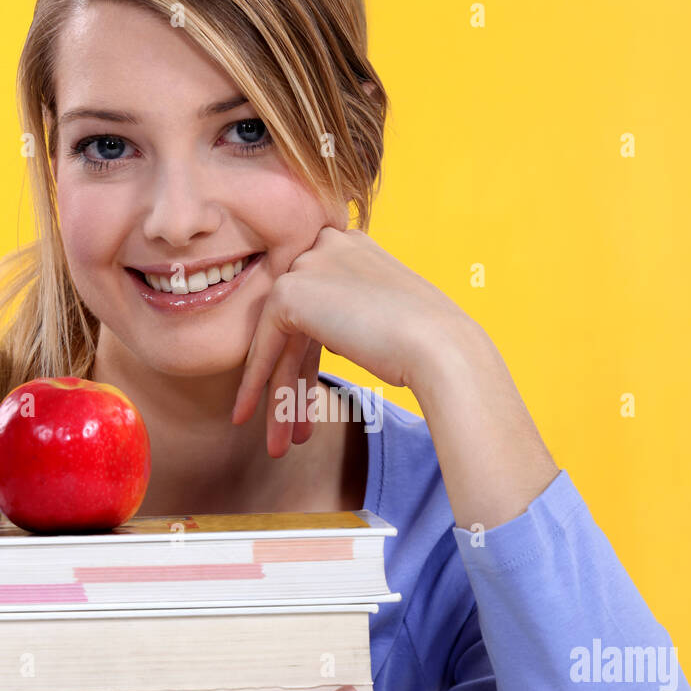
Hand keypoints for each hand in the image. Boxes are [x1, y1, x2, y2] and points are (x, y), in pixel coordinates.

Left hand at [230, 225, 464, 456]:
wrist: (442, 351)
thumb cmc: (433, 345)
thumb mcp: (389, 318)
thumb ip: (355, 315)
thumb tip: (331, 335)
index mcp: (354, 245)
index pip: (319, 305)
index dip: (308, 360)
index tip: (306, 402)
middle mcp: (327, 244)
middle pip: (297, 325)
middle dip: (291, 382)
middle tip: (290, 430)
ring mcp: (307, 264)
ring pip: (279, 340)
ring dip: (276, 395)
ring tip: (275, 446)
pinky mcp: (289, 290)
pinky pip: (263, 345)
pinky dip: (255, 383)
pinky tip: (249, 416)